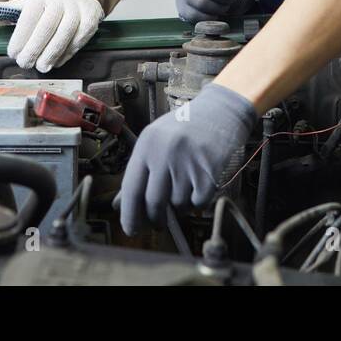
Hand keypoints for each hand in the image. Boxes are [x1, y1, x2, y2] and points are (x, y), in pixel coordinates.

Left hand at [0, 0, 102, 73]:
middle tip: (25, 64)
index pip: (28, 16)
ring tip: (41, 67)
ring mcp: (78, 5)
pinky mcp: (93, 16)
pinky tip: (58, 61)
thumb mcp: (26, 4)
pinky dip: (68, 52)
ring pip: (66, 32)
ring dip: (52, 53)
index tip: (13, 54)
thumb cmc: (47, 5)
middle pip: (47, 25)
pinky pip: (81, 37)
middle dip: (34, 48)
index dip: (20, 37)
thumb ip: (3, 10)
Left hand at [117, 82, 256, 235]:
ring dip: (180, 205)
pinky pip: (198, 203)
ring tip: (186, 186)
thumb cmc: (184, 128)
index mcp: (147, 144)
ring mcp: (187, 162)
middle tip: (158, 223)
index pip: (131, 188)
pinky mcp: (208, 171)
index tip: (130, 229)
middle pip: (154, 203)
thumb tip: (120, 204)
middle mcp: (165, 153)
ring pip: (178, 205)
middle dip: (155, 219)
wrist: (220, 111)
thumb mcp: (155, 141)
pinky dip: (198, 201)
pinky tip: (199, 184)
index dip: (129, 214)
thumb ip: (139, 172)